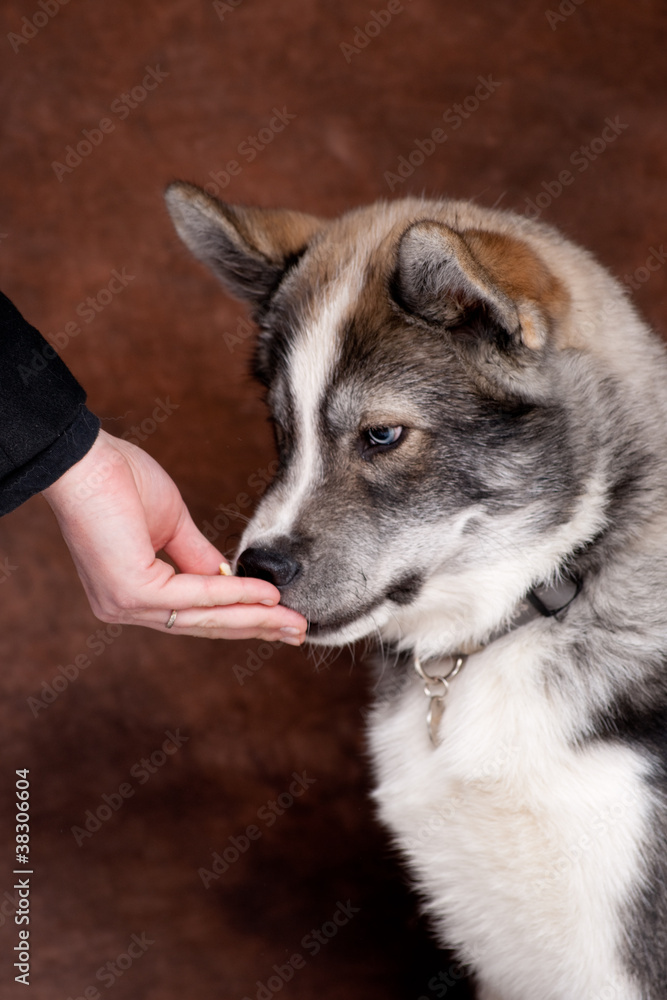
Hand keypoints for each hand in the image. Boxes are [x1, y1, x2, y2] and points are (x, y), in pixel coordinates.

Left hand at [42, 430, 306, 642]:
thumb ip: (199, 557)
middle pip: (204, 625)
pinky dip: (235, 594)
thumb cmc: (118, 482)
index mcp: (133, 593)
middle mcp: (126, 608)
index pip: (194, 614)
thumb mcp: (170, 524)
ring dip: (254, 618)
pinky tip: (266, 595)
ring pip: (204, 617)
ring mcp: (126, 604)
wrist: (83, 460)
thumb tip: (232, 576)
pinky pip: (196, 595)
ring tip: (292, 620)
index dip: (240, 618)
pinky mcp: (132, 591)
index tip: (279, 618)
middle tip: (298, 632)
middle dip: (256, 628)